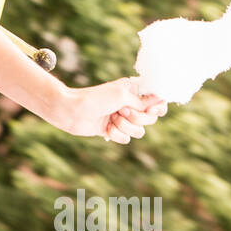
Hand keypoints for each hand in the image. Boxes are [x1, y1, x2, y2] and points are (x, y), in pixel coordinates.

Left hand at [47, 76, 167, 143]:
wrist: (72, 111)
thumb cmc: (95, 99)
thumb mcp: (122, 95)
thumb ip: (142, 101)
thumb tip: (158, 104)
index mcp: (133, 91)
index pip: (157, 100)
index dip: (158, 107)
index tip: (150, 109)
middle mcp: (130, 104)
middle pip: (151, 118)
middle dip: (137, 118)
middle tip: (121, 111)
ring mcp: (122, 118)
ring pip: (139, 131)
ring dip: (125, 127)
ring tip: (112, 119)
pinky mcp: (113, 130)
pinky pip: (126, 138)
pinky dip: (116, 134)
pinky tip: (105, 128)